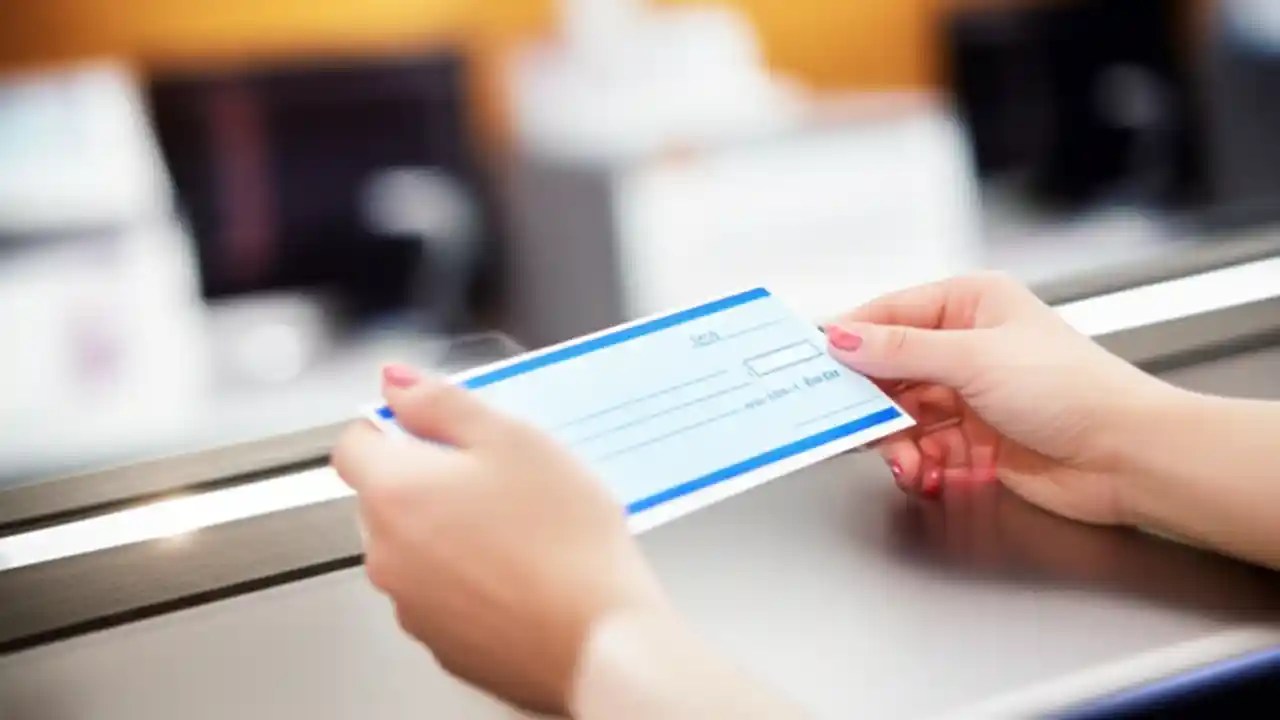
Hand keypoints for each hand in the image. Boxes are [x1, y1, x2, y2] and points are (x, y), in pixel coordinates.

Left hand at [331, 365, 668, 714]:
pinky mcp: (443, 643)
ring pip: (416, 550)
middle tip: (497, 478)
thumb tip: (397, 383)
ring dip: (450, 534)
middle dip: (429, 481)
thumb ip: (443, 403)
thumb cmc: (565, 541)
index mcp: (395, 493)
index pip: (354, 443)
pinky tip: (522, 573)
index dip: (394, 427)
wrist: (601, 638)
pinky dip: (471, 581)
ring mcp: (411, 606)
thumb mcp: (513, 439)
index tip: (435, 429)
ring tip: (519, 531)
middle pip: (386, 498)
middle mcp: (387, 554)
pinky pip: (443, 596)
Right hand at [824, 272, 1174, 524]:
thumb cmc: (1071, 389)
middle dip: (870, 402)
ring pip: (901, 416)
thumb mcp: (974, 359)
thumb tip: (842, 336)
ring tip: (904, 461)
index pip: (889, 314)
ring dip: (895, 442)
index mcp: (970, 305)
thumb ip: (900, 351)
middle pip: (888, 371)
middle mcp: (966, 346)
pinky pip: (922, 449)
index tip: (811, 361)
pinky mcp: (974, 441)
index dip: (850, 337)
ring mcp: (969, 396)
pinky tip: (925, 474)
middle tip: (845, 424)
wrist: (1127, 457)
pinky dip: (916, 464)